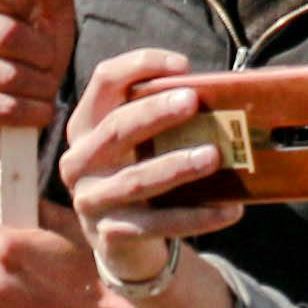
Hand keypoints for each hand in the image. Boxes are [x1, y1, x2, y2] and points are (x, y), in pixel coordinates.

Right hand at [0, 0, 79, 162]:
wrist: (18, 103)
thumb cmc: (34, 48)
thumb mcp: (50, 14)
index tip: (37, 13)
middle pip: (6, 35)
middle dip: (42, 53)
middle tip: (49, 60)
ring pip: (9, 76)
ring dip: (40, 86)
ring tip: (43, 85)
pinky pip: (4, 108)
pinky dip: (31, 112)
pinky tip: (36, 108)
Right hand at [63, 49, 250, 239]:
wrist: (120, 241)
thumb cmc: (138, 172)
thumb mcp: (139, 143)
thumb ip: (163, 119)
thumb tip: (223, 99)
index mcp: (86, 124)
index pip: (105, 80)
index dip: (140, 65)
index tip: (183, 66)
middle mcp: (79, 159)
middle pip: (116, 128)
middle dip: (155, 112)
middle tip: (193, 101)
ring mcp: (91, 199)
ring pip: (135, 179)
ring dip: (176, 166)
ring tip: (214, 156)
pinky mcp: (110, 235)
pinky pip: (156, 225)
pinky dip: (195, 217)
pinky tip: (228, 209)